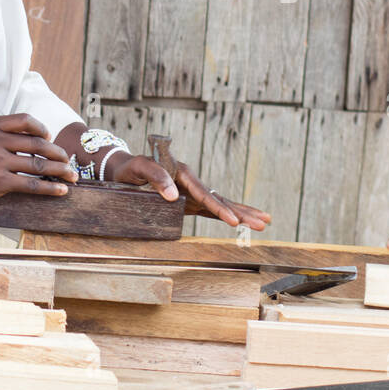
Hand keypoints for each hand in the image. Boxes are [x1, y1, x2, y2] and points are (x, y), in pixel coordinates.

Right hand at [0, 112, 77, 207]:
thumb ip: (6, 134)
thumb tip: (42, 140)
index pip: (26, 120)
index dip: (42, 128)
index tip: (49, 138)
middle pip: (37, 143)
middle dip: (58, 153)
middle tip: (68, 161)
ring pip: (38, 164)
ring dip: (60, 171)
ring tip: (72, 176)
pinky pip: (31, 184)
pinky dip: (50, 187)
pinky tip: (62, 190)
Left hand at [108, 154, 270, 230]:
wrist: (124, 170)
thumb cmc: (131, 168)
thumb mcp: (139, 168)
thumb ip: (156, 177)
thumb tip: (173, 196)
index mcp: (183, 173)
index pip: (204, 194)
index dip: (219, 208)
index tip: (232, 221)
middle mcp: (192, 182)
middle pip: (220, 199)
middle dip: (242, 212)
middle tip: (263, 222)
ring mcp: (192, 192)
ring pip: (221, 204)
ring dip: (242, 213)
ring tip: (264, 221)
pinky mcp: (190, 201)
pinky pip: (211, 209)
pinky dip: (226, 215)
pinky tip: (241, 222)